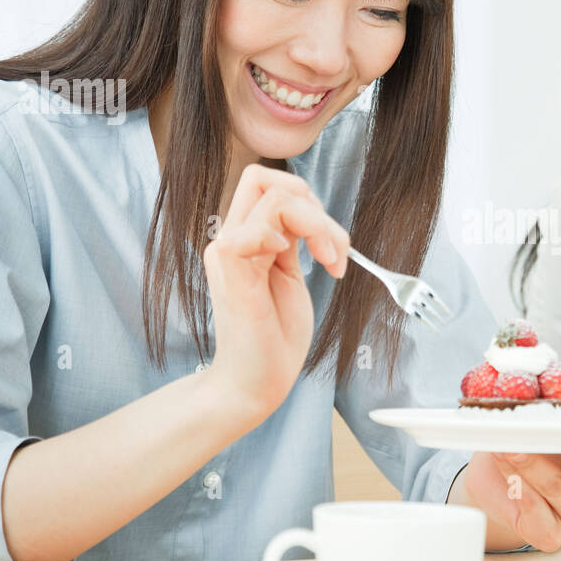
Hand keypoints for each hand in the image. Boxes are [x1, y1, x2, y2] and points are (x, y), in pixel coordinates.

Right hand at [202, 163, 349, 421]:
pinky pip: (247, 231)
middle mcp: (234, 239)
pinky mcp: (229, 273)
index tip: (331, 244)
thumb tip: (313, 214)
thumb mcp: (291, 276)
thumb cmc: (274, 337)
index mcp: (250, 238)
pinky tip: (293, 259)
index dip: (307, 201)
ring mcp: (228, 253)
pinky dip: (277, 235)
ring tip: (331, 262)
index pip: (268, 184)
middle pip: (263, 177)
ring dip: (317, 225)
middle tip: (332, 247)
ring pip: (272, 197)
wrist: (255, 382)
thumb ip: (294, 242)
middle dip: (312, 204)